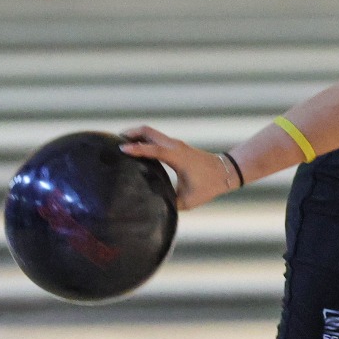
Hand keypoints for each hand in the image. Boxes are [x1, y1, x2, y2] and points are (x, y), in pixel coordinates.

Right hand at [119, 126, 236, 210]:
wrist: (226, 172)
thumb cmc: (208, 186)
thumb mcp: (188, 200)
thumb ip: (169, 202)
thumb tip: (152, 207)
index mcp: (177, 157)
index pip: (152, 149)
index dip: (136, 148)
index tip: (120, 148)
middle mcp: (174, 146)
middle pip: (148, 131)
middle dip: (130, 132)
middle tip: (113, 140)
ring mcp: (175, 144)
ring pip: (151, 132)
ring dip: (135, 134)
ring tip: (119, 143)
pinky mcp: (176, 146)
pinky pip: (155, 137)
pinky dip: (143, 138)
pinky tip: (135, 147)